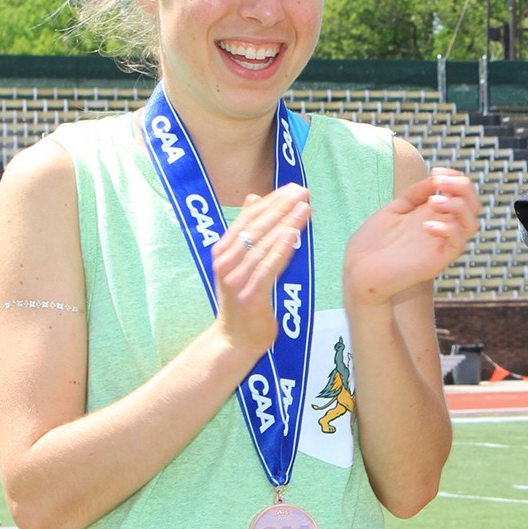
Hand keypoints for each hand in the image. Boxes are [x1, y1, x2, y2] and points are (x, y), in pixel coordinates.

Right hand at [210, 183, 312, 356]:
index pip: (248, 218)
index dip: (271, 201)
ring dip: (285, 224)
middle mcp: (225, 262)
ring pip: (262, 244)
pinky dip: (281, 249)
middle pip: (255, 227)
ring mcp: (235, 279)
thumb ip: (248, 233)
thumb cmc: (243, 300)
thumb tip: (254, 198)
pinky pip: (268, 267)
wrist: (235, 340)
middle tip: (302, 191)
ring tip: (305, 207)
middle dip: (280, 207)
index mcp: (223, 251)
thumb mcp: (242, 263)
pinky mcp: (249, 295)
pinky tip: (295, 235)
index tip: (292, 188)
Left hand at [344, 170, 481, 305]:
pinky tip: (426, 225)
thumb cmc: (371, 244)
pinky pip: (458, 244)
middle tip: (439, 181)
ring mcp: (440, 245)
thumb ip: (414, 195)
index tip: (436, 171)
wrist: (357, 272)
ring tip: (433, 201)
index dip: (455, 178)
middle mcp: (441, 228)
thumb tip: (434, 180)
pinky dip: (449, 229)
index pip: (460, 193)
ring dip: (458, 205)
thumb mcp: (393, 210)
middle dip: (462, 187)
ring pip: (472, 223)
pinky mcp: (437, 261)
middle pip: (473, 205)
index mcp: (432, 214)